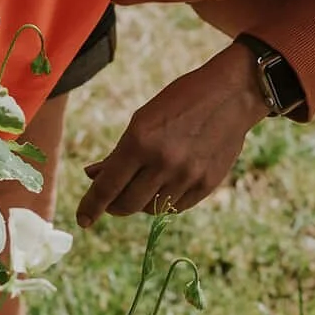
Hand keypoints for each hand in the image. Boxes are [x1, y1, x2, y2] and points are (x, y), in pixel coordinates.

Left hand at [76, 40, 265, 225]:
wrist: (231, 94)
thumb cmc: (180, 101)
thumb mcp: (142, 120)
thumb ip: (119, 153)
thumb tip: (92, 176)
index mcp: (140, 141)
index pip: (107, 187)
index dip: (90, 207)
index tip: (83, 220)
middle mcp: (163, 162)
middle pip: (127, 205)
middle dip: (114, 205)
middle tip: (111, 200)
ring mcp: (187, 176)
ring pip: (151, 208)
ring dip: (140, 201)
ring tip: (142, 184)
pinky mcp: (207, 184)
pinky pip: (176, 207)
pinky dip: (164, 202)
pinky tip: (163, 187)